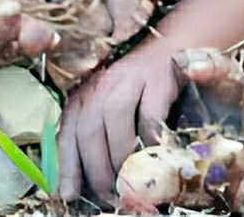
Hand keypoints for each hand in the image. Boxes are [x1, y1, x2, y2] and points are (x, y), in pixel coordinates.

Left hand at [57, 44, 181, 204]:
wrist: (176, 50)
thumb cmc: (141, 90)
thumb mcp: (112, 109)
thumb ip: (97, 140)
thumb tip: (82, 183)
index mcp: (86, 94)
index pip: (68, 131)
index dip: (67, 164)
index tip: (69, 193)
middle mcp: (103, 84)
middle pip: (88, 125)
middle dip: (95, 165)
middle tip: (106, 192)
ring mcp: (130, 77)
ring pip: (113, 114)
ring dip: (118, 152)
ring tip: (126, 178)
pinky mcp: (159, 76)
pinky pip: (150, 110)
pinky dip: (149, 135)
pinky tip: (152, 153)